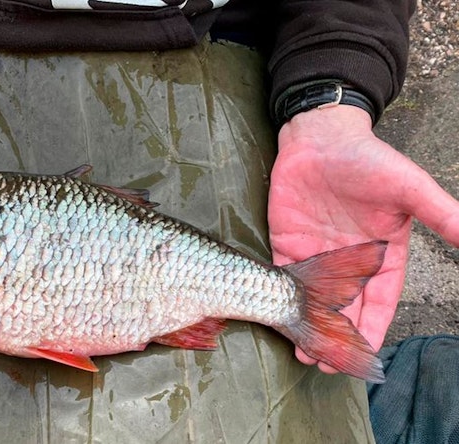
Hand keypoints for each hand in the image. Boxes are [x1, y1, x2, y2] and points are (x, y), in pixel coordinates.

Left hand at [269, 105, 458, 373]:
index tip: (365, 353)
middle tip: (327, 365)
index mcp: (382, 254)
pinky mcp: (287, 244)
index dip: (373, 327)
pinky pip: (284, 277)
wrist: (319, 135)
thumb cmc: (368, 160)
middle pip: (345, 308)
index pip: (380, 300)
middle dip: (338, 338)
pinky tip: (279, 321)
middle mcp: (349, 260)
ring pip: (313, 300)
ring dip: (308, 327)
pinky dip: (281, 300)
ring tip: (303, 356)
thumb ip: (442, 216)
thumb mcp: (410, 189)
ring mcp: (316, 253)